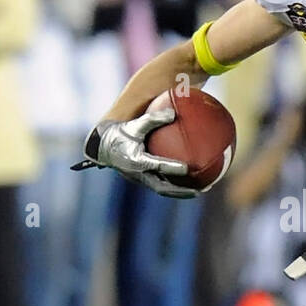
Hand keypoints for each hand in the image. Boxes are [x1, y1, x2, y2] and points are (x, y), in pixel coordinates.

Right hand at [77, 106, 198, 197]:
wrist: (105, 147)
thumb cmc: (122, 133)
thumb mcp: (135, 125)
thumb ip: (153, 119)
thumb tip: (174, 113)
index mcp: (136, 160)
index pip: (156, 166)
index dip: (171, 167)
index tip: (187, 168)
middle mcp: (139, 174)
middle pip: (162, 187)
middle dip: (180, 191)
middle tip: (198, 191)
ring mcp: (142, 180)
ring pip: (163, 190)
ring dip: (180, 193)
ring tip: (200, 191)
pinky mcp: (144, 181)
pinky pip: (162, 186)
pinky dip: (176, 187)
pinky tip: (192, 184)